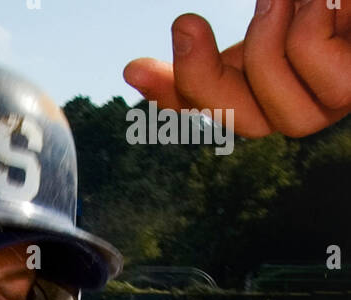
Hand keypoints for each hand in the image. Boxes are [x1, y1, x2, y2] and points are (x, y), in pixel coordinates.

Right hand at [124, 1, 350, 137]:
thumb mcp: (279, 5)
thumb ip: (235, 40)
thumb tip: (140, 65)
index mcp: (290, 69)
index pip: (225, 104)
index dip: (178, 96)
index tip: (133, 66)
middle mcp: (318, 92)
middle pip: (246, 124)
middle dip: (203, 81)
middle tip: (181, 23)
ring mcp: (346, 95)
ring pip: (284, 111)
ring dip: (270, 41)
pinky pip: (320, 75)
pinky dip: (311, 30)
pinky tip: (324, 3)